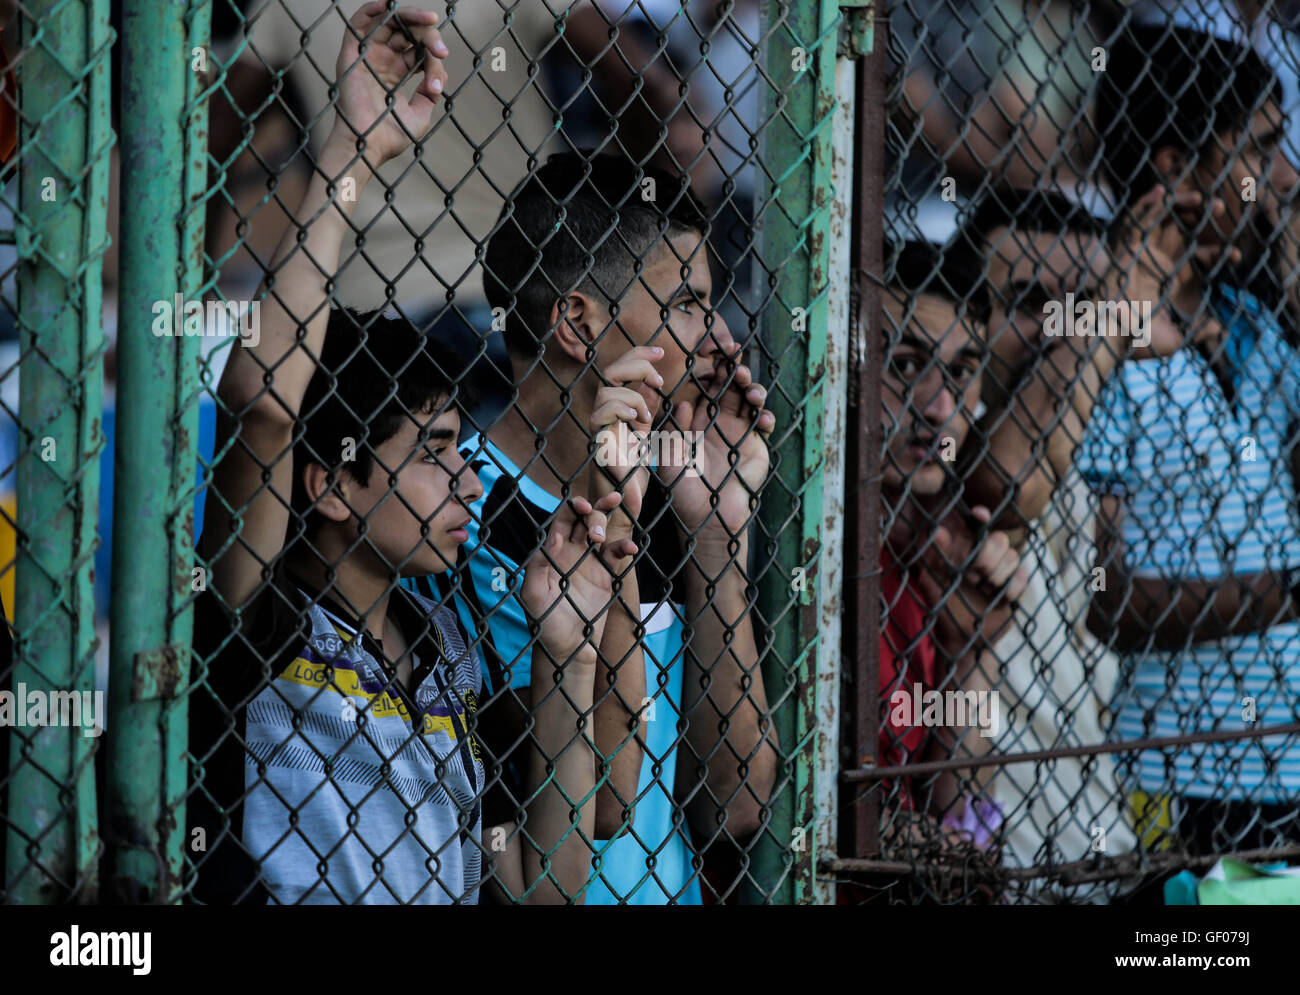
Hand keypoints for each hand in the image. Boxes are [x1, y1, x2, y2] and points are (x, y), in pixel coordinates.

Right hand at [327, 3, 448, 164]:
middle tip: (442, 51)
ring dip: (410, 16)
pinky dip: (375, 8)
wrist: (368, 146)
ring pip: (388, 22)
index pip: (417, 52)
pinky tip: (391, 5)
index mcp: (394, 74)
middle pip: (406, 33)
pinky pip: (359, 21)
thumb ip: (430, 92)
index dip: (432, 59)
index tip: (437, 85)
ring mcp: (366, 55)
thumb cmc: (391, 136)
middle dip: (428, 36)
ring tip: (430, 20)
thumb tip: (439, 76)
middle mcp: (380, 60)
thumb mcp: (421, 113)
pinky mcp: (351, 53)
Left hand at [521, 494, 637, 659]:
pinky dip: (625, 546)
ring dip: (607, 523)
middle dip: (594, 511)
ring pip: (602, 530)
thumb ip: (538, 566)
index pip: (563, 519)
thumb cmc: (545, 622)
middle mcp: (571, 551)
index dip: (573, 507)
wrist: (568, 647)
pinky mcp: (606, 575)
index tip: (583, 506)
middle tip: (595, 530)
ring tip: (602, 540)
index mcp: (552, 551)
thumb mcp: (533, 596)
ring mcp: (590, 561)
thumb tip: (553, 538)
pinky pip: (617, 554)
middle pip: (585, 518)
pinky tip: (631, 547)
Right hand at [589, 345, 662, 542]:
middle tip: (659, 374)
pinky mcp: (598, 446)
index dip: (638, 355)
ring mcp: (601, 431)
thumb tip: (656, 387)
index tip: (661, 351)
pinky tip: (639, 421)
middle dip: (634, 362)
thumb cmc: (632, 482)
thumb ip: (648, 413)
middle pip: (610, 371)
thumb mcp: (647, 440)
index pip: (622, 371)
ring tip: (647, 416)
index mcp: (619, 413)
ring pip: (605, 390)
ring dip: (632, 396)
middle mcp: (606, 418)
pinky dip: (622, 409)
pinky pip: (602, 414)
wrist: (622, 513)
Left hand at [658, 346, 775, 538]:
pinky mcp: (755, 446)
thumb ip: (674, 432)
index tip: (717, 355)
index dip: (713, 371)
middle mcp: (719, 422)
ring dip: (753, 391)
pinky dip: (766, 417)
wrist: (708, 520)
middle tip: (737, 365)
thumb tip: (684, 404)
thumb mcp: (670, 460)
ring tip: (750, 392)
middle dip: (736, 373)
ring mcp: (739, 432)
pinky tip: (763, 418)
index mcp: (698, 420)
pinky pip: (764, 424)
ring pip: (750, 401)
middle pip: (731, 388)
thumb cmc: (683, 491)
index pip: (708, 388)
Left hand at [909, 506, 1027, 659]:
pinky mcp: (1014, 587)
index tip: (979, 514)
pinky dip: (1011, 588)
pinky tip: (998, 598)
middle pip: (1000, 538)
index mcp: (964, 551)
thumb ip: (934, 557)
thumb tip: (937, 531)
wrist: (962, 640)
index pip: (977, 526)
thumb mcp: (932, 583)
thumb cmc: (942, 609)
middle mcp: (984, 557)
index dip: (981, 517)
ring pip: (1013, 556)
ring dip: (997, 575)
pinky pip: (1022, 576)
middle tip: (974, 575)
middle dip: (987, 556)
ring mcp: (1001, 571)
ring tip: (983, 590)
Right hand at [1106, 186, 1238, 356]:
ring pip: (1159, 221)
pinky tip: (1163, 191)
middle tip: (1219, 208)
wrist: (1112, 339)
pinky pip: (1136, 222)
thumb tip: (1219, 328)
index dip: (1214, 253)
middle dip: (1198, 217)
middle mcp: (1152, 263)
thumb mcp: (1176, 339)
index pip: (1191, 257)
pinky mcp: (1124, 250)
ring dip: (1179, 205)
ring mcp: (1138, 255)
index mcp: (1163, 280)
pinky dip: (1147, 206)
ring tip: (1201, 197)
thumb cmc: (1138, 343)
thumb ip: (1198, 332)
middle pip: (1177, 230)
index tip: (1235, 256)